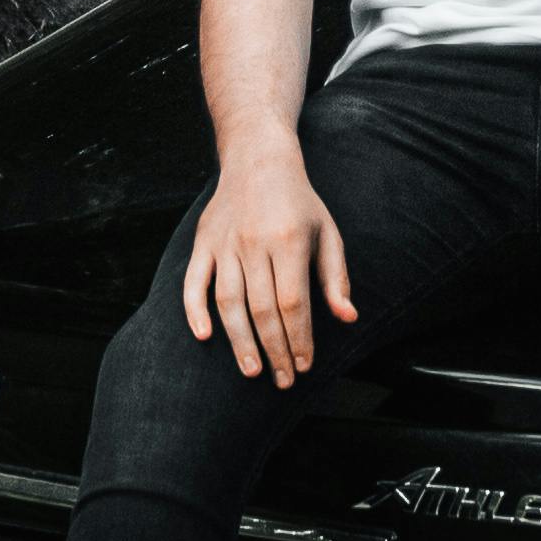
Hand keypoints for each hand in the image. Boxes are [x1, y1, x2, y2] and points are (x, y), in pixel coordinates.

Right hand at [181, 146, 356, 386]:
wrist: (258, 160)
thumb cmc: (299, 202)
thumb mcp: (327, 232)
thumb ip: (335, 277)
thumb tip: (347, 317)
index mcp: (288, 240)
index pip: (292, 302)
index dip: (299, 338)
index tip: (304, 366)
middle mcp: (254, 243)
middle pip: (262, 309)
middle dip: (275, 350)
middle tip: (282, 379)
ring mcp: (225, 244)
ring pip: (228, 302)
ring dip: (240, 341)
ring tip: (253, 370)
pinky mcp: (203, 243)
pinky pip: (193, 282)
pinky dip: (194, 311)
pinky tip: (204, 337)